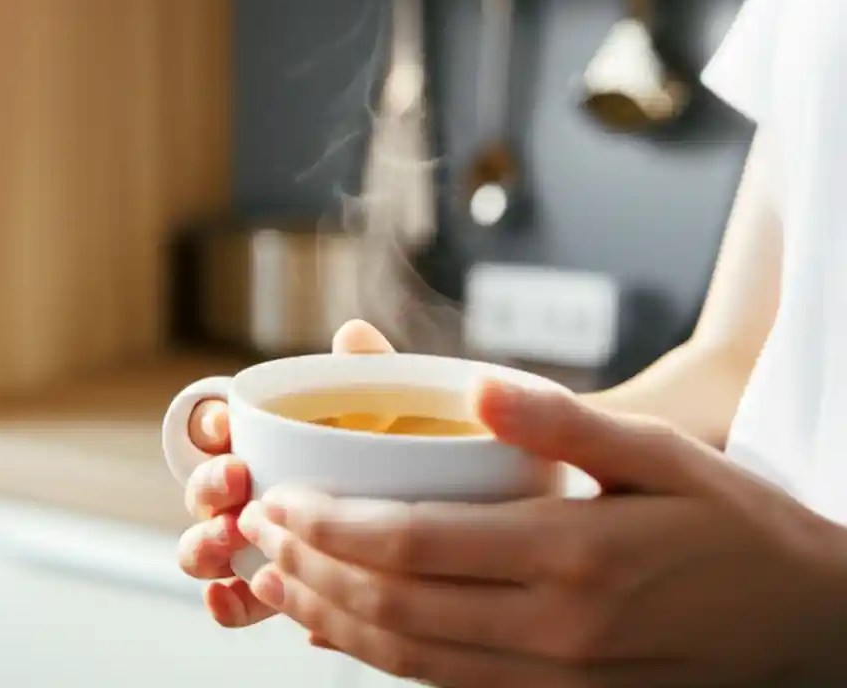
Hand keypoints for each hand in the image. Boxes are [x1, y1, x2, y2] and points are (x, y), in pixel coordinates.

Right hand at [177, 319, 393, 627]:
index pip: (218, 427)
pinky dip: (226, 603)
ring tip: (231, 539)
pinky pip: (237, 601)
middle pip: (202, 489)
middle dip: (207, 485)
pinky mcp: (279, 590)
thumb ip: (374, 376)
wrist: (452, 529)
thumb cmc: (408, 453)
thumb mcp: (399, 411)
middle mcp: (254, 490)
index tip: (224, 428)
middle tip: (236, 482)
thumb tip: (353, 336)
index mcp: (268, 440)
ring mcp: (261, 542)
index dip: (209, 425)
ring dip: (205, 543)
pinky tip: (227, 599)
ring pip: (206, 547)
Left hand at [237, 381, 846, 685]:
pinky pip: (444, 683)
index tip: (276, 497)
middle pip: (391, 604)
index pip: (410, 544)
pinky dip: (378, 657)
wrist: (803, 622)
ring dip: (327, 618)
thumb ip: (561, 421)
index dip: (327, 524)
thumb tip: (476, 388)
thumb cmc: (730, 524)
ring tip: (272, 581)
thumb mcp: (661, 452)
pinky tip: (338, 633)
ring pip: (407, 655)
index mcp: (569, 555)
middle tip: (254, 532)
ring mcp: (551, 676)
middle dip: (308, 567)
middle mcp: (551, 628)